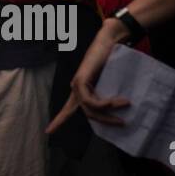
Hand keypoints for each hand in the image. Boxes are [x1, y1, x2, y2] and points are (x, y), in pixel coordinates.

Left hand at [46, 18, 130, 133]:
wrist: (109, 43)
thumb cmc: (110, 62)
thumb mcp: (108, 84)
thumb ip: (107, 97)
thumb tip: (118, 114)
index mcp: (80, 92)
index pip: (67, 110)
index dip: (58, 121)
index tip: (48, 132)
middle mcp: (76, 89)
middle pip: (87, 114)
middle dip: (106, 122)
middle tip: (122, 123)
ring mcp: (77, 84)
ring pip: (89, 109)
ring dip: (109, 112)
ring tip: (126, 106)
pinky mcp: (81, 80)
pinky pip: (91, 101)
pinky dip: (106, 103)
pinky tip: (119, 101)